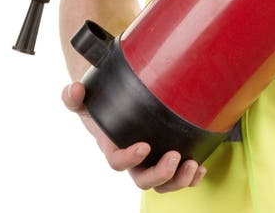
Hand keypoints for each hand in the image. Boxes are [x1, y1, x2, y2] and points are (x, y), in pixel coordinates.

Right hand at [63, 82, 205, 191]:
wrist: (112, 105)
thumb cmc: (99, 105)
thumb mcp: (85, 99)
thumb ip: (73, 97)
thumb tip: (74, 90)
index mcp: (112, 148)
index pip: (118, 162)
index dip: (130, 159)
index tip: (144, 146)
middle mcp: (132, 160)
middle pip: (143, 180)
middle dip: (160, 173)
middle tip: (175, 156)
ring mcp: (150, 161)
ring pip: (162, 183)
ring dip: (179, 179)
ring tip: (193, 165)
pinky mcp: (164, 156)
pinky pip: (177, 176)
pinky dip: (190, 177)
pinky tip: (200, 168)